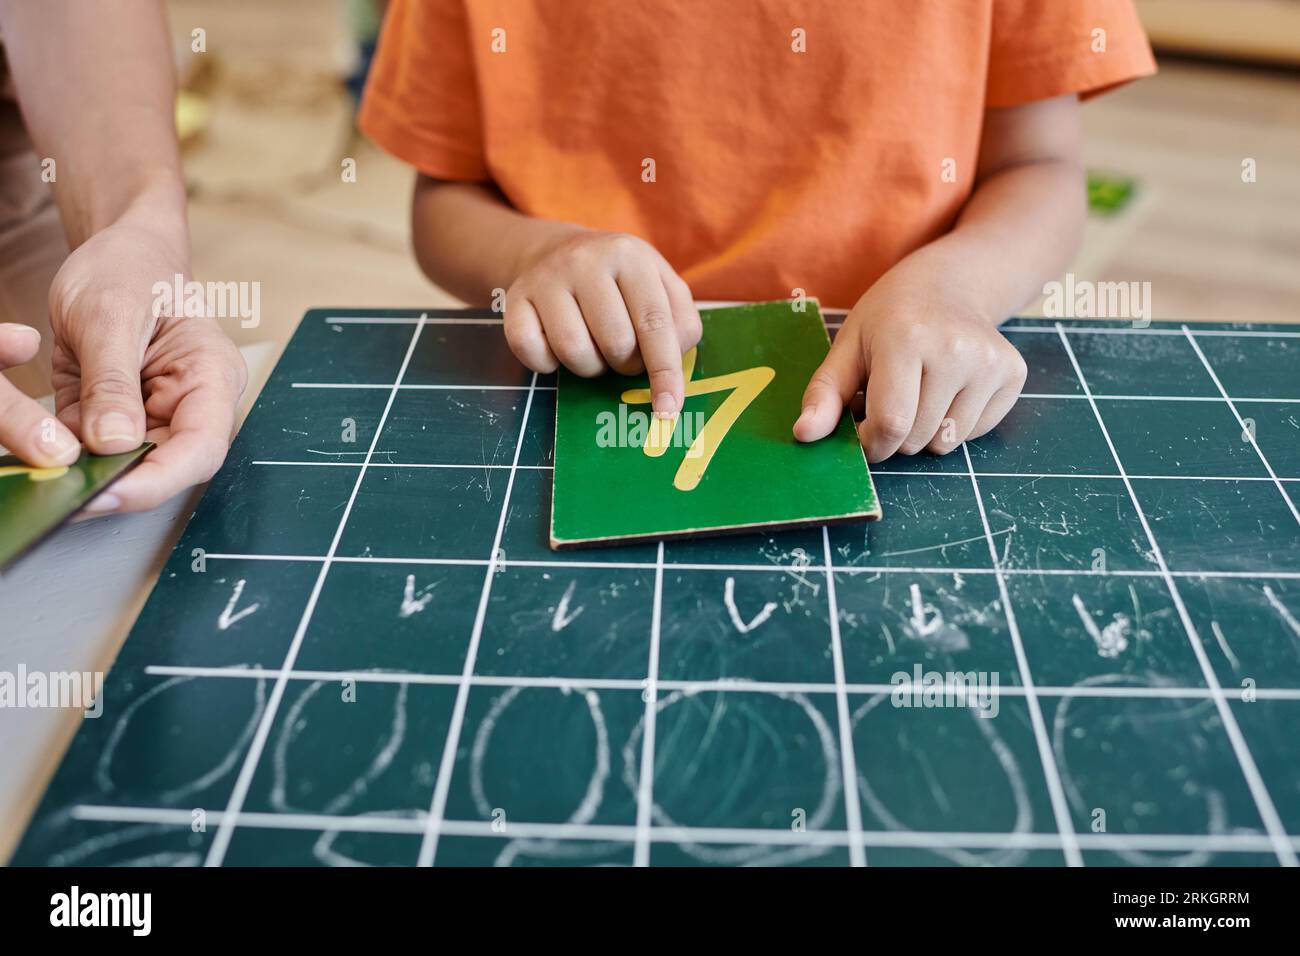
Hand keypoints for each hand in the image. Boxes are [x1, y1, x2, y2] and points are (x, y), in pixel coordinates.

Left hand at [44, 214, 245, 513]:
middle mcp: (190, 406)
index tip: (107, 493)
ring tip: (46, 476)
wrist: (119, 251)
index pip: (199, 448)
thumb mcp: (112, 314)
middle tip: (63, 496)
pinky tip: (38, 456)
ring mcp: (154, 416)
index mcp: (210, 378)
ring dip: (87, 476)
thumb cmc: (131, 267)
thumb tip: (112, 445)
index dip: (158, 480)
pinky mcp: (117, 419)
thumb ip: (112, 381)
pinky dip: (65, 458)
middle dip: (118, 486)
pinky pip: (93, 452)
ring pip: (127, 468)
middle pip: (166, 467)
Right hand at [504, 230, 701, 415]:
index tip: (669, 410)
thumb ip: (678, 324)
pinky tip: (555, 347)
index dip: (665, 371)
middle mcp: (586, 261)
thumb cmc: (619, 282)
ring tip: (592, 349)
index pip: (655, 323)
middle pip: (615, 343)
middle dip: (624, 365)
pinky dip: (547, 364)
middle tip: (621, 354)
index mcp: (631, 256)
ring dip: (589, 367)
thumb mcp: (659, 285)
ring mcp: (546, 278)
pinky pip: (532, 352)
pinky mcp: (516, 298)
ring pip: (574, 351)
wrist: (557, 251)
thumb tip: (673, 375)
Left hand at [794, 275, 1026, 461]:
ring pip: (946, 442)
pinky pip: (974, 433)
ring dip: (923, 432)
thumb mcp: (848, 346)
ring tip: (919, 392)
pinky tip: (948, 390)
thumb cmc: (889, 317)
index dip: (870, 442)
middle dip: (893, 435)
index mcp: (906, 340)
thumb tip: (804, 435)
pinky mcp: (1013, 374)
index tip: (862, 430)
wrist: (951, 283)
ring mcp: (990, 362)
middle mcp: (955, 350)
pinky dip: (954, 425)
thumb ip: (824, 394)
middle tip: (890, 400)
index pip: (890, 424)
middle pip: (915, 439)